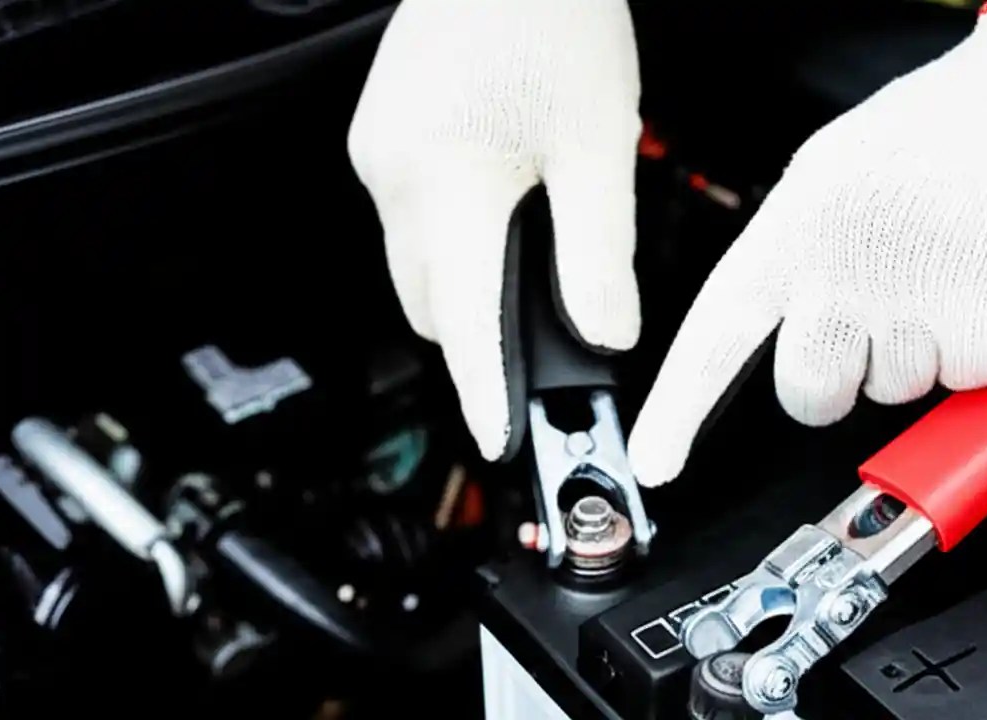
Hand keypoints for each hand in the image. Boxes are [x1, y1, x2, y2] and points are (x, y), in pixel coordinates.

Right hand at [348, 0, 642, 459]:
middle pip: (432, 305)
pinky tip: (503, 207)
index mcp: (448, 188)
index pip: (467, 326)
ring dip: (468, 286)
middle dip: (483, 337)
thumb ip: (599, 251)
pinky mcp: (382, 135)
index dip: (486, 395)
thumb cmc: (550, 19)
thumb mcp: (597, 144)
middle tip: (544, 342)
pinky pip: (412, 218)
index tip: (501, 443)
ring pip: (418, 265)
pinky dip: (456, 237)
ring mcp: (379, 155)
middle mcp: (394, 179)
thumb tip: (608, 332)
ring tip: (532, 266)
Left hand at [628, 5, 986, 487]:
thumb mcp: (827, 176)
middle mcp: (842, 274)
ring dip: (916, 355)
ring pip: (896, 391)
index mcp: (792, 233)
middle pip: (813, 396)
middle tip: (868, 326)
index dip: (679, 408)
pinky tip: (978, 287)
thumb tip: (780, 323)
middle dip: (836, 381)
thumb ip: (793, 253)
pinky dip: (977, 350)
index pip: (716, 337)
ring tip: (939, 276)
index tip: (658, 462)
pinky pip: (966, 381)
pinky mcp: (983, 326)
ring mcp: (913, 305)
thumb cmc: (930, 135)